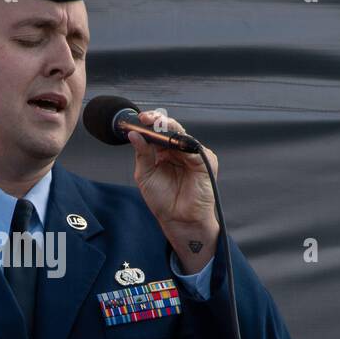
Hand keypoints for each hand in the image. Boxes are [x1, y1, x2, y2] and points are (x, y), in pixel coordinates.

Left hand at [125, 110, 219, 273]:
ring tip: (157, 126)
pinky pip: (195, 148)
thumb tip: (134, 134)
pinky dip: (184, 144)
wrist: (178, 219)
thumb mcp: (145, 175)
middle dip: (159, 122)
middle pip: (171, 129)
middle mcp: (179, 151)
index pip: (158, 132)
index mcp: (165, 152)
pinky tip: (173, 142)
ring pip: (182, 135)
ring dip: (170, 130)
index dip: (150, 123)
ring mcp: (193, 155)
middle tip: (148, 119)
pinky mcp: (206, 162)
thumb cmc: (163, 200)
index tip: (140, 119)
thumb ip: (142, 154)